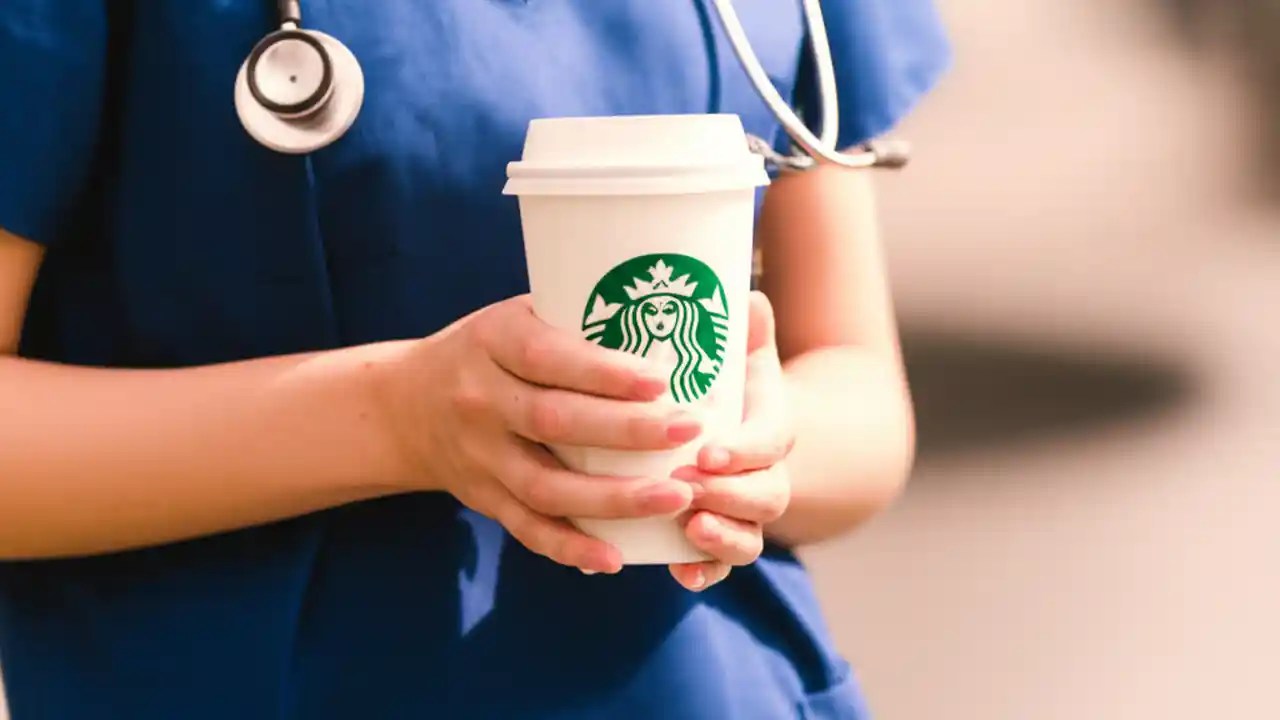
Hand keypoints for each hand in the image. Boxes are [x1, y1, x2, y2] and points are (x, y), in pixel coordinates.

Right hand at [375, 295, 699, 573]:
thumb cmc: (490, 352)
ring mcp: (480, 456)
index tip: (661, 381)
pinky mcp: (483, 498)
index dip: (602, 371)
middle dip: (626, 430)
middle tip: (688, 432)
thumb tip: (675, 319)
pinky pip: (527, 528)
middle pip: (554, 421)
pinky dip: (570, 547)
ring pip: (546, 485)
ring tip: (674, 497)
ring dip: (614, 498)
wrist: (406, 406)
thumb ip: (575, 321)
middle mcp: (480, 400)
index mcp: (492, 341)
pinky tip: (615, 558)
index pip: (546, 355)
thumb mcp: (515, 317)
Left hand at [669, 292, 793, 590]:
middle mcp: (767, 476)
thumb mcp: (742, 354)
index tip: (707, 452)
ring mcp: (744, 514)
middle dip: (728, 495)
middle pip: (764, 496)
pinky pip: (719, 567)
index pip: (770, 443)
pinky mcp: (719, 538)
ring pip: (748, 537)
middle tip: (687, 485)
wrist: (740, 431)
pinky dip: (703, 573)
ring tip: (689, 529)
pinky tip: (679, 575)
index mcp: (773, 430)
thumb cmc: (731, 384)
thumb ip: (747, 330)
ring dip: (721, 538)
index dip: (743, 452)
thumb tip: (750, 294)